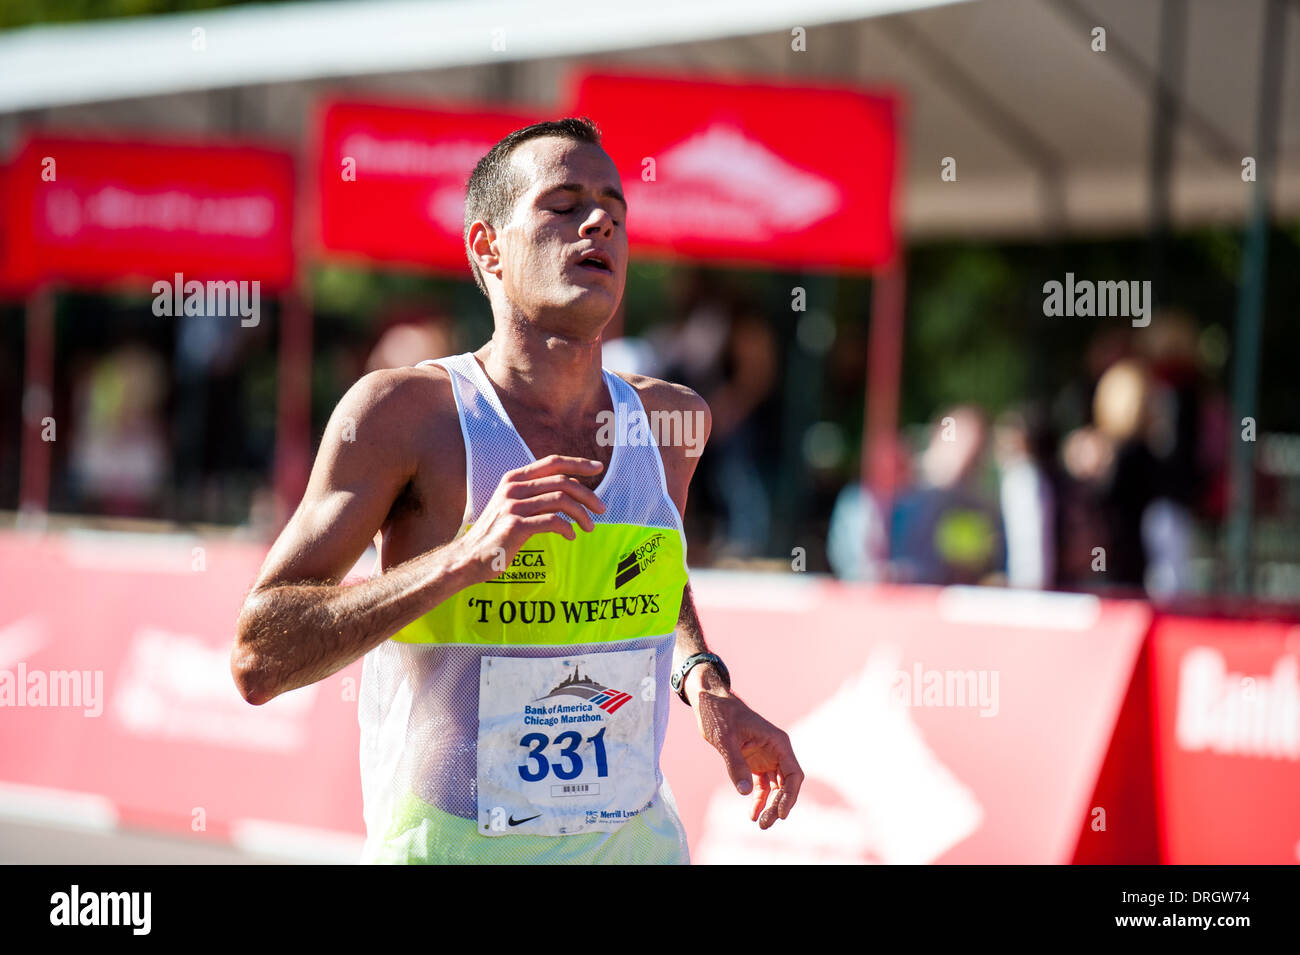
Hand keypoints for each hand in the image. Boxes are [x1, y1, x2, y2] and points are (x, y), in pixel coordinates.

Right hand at [454, 454, 605, 583]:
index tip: (598, 468)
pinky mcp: (515, 525)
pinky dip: (567, 528)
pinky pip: (552, 521)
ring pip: (560, 500)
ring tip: (589, 527)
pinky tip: (571, 536)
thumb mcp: (512, 506)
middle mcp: (513, 488)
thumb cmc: (495, 534)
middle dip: (587, 494)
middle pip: (562, 482)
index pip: (552, 462)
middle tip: (602, 509)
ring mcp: (513, 506)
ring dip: (581, 514)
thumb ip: (535, 495)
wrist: (468, 557)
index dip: (578, 463)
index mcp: (514, 479)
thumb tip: (569, 491)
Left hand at [691, 679, 801, 828]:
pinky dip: (759, 799)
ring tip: (761, 824)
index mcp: (778, 742)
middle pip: (786, 784)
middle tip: (765, 824)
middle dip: (779, 805)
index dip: (790, 795)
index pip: (793, 774)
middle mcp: (777, 751)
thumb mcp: (725, 739)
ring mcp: (767, 757)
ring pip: (775, 787)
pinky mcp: (754, 762)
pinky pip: (762, 785)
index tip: (781, 813)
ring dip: (770, 805)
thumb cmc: (720, 714)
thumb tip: (745, 792)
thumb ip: (736, 764)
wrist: (709, 702)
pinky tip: (753, 813)